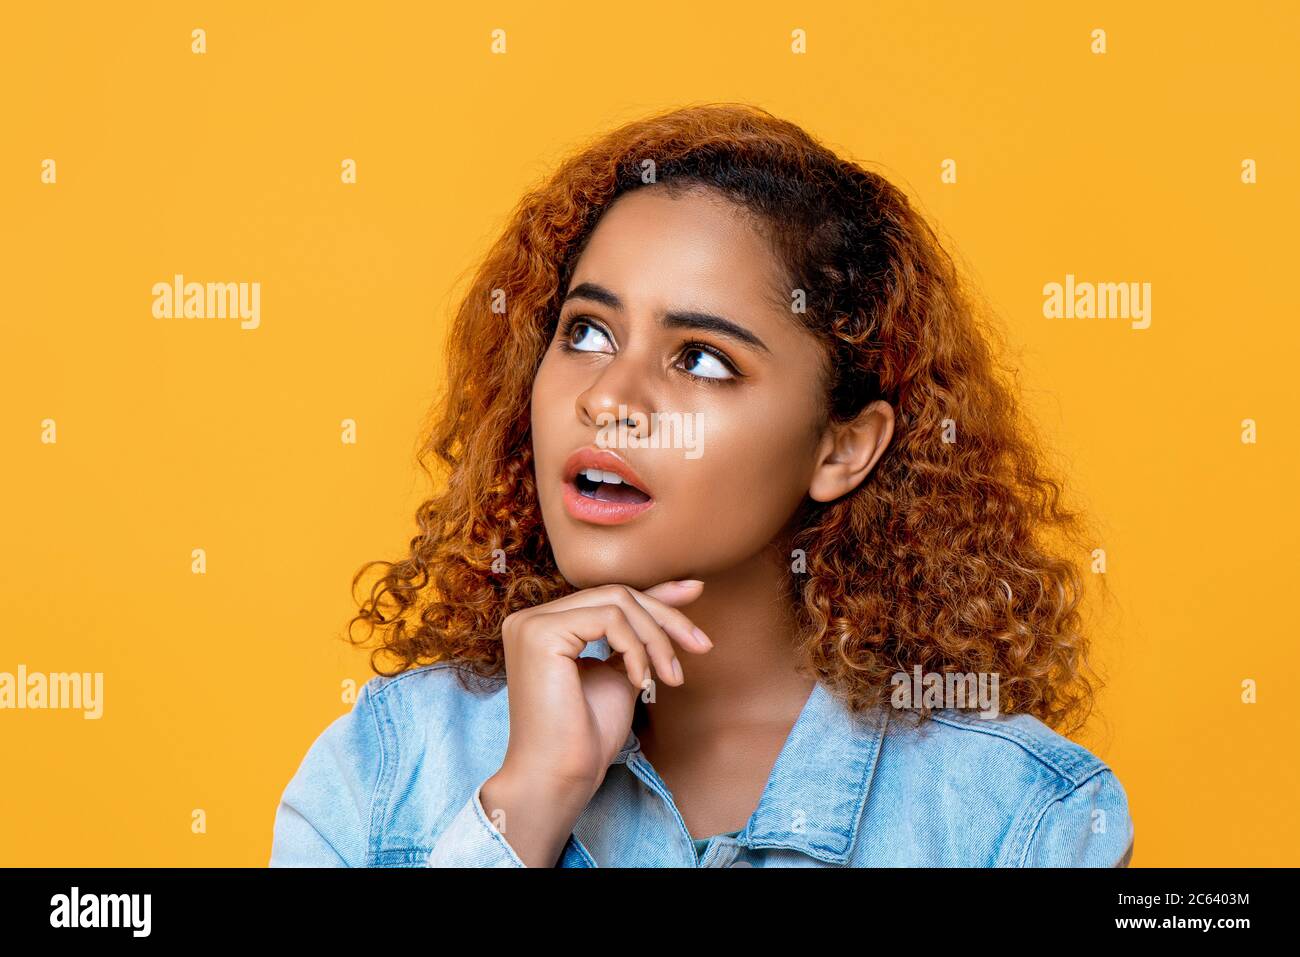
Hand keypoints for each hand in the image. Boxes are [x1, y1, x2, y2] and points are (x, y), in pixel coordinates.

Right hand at [480, 579, 712, 864]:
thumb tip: (685, 590)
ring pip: (617, 602)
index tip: (696, 591)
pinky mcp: (541, 633)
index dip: (656, 594)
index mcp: (545, 626)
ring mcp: (532, 623)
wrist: (560, 777)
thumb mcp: (624, 670)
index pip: (609, 598)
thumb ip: (640, 633)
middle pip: (616, 594)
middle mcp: (531, 618)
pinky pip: (610, 620)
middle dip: (666, 618)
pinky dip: (636, 649)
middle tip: (702, 646)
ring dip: (656, 640)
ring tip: (670, 677)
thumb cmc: (587, 735)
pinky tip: (641, 682)